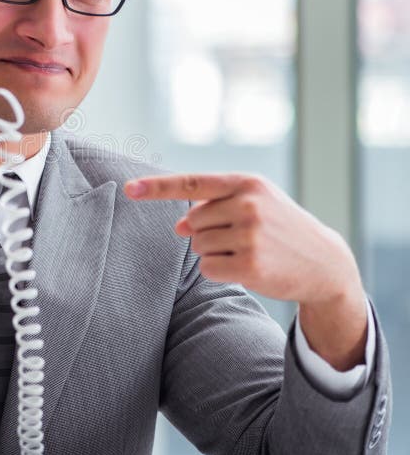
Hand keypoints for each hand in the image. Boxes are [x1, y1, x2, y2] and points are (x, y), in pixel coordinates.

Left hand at [124, 172, 367, 368]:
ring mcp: (250, 235)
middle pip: (191, 221)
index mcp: (247, 183)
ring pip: (198, 246)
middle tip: (240, 237)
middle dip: (205, 232)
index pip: (192, 182)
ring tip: (248, 250)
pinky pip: (208, 269)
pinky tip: (247, 267)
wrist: (324, 262)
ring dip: (214, 252)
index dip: (157, 187)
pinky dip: (220, 271)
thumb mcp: (255, 204)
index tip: (129, 189)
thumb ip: (214, 206)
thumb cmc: (280, 228)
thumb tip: (178, 226)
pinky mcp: (250, 265)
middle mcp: (249, 205)